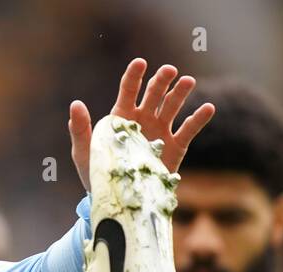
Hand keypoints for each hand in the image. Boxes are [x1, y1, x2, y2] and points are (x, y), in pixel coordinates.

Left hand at [69, 59, 215, 191]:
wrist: (117, 197)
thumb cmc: (96, 172)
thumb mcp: (84, 152)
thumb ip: (80, 129)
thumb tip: (75, 104)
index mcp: (121, 116)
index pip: (129, 90)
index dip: (134, 76)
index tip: (140, 63)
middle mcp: (143, 119)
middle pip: (154, 94)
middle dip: (161, 81)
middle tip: (169, 71)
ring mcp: (161, 131)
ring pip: (173, 106)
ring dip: (180, 92)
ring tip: (188, 81)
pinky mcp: (175, 146)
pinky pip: (188, 130)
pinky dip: (198, 119)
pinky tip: (208, 108)